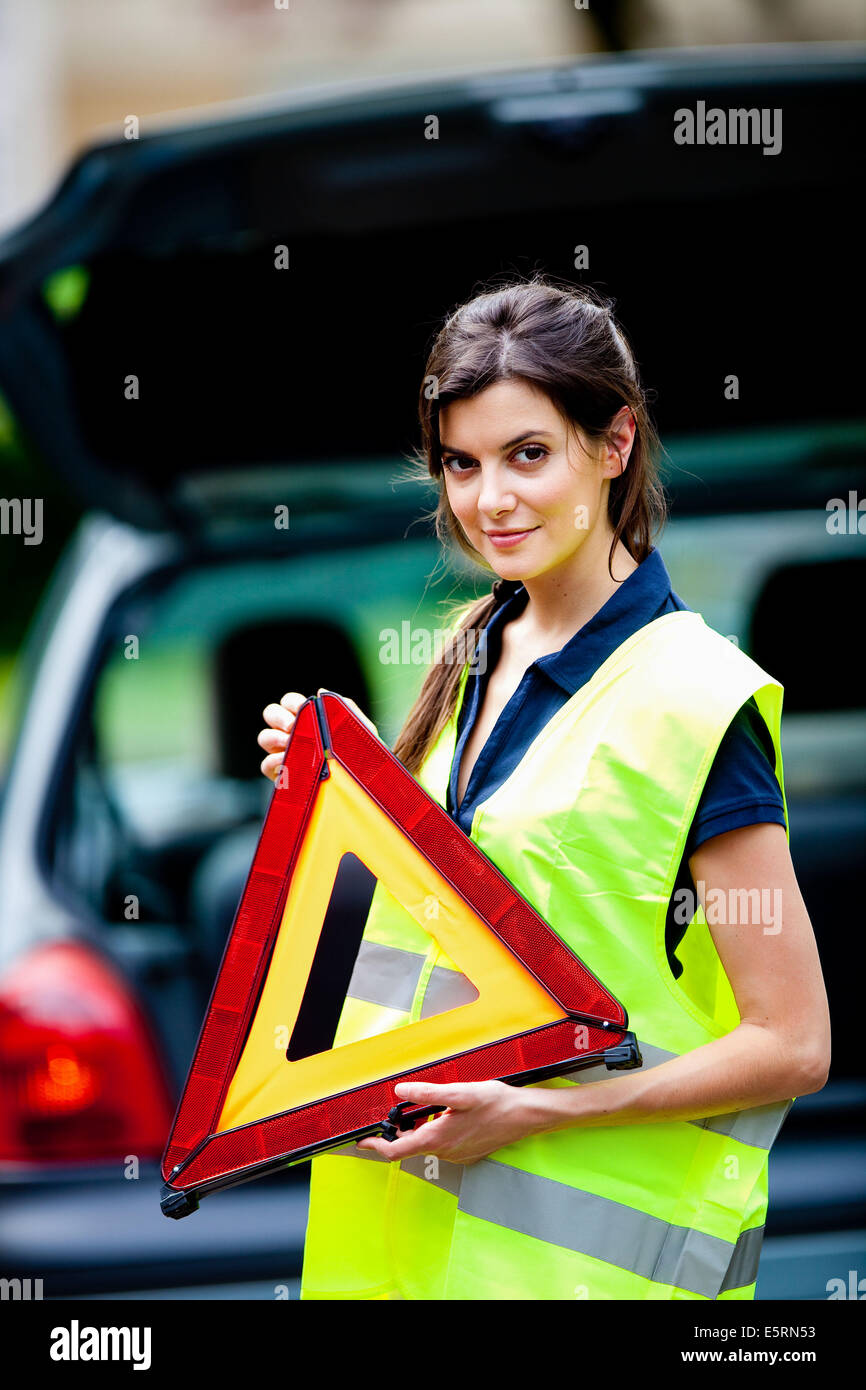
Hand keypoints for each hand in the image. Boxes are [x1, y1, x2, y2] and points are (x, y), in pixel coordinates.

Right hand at [257, 688, 378, 781]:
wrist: (365, 784)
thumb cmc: (363, 755)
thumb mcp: (359, 728)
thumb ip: (343, 706)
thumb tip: (320, 691)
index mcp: (308, 718)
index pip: (289, 701)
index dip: (292, 702)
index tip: (303, 707)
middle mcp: (292, 733)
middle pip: (271, 713)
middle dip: (278, 716)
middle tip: (292, 726)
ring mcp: (285, 753)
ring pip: (264, 737)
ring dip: (274, 738)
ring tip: (290, 744)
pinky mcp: (282, 774)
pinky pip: (266, 764)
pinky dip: (274, 761)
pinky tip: (289, 762)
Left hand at [356, 1079, 549, 1165]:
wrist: (526, 1116)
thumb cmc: (495, 1103)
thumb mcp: (459, 1093)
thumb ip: (427, 1094)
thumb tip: (400, 1092)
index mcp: (438, 1138)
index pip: (396, 1151)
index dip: (376, 1146)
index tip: (363, 1140)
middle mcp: (445, 1152)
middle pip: (410, 1147)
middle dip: (397, 1131)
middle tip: (393, 1112)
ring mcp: (456, 1155)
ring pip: (427, 1145)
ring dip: (419, 1129)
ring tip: (421, 1108)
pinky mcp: (467, 1154)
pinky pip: (443, 1145)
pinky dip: (436, 1132)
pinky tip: (446, 1115)